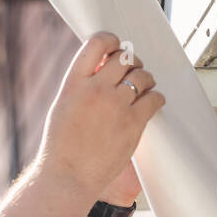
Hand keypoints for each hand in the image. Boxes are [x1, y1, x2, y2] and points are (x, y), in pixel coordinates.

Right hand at [36, 32, 163, 200]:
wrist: (67, 177)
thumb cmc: (61, 147)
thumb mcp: (62, 106)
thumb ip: (81, 85)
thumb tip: (103, 67)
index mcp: (74, 83)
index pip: (97, 44)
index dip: (111, 40)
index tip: (116, 46)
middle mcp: (95, 90)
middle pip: (125, 58)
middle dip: (132, 62)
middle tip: (133, 71)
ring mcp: (115, 105)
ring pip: (143, 76)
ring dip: (146, 80)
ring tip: (142, 89)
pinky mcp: (132, 123)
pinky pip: (154, 99)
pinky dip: (155, 99)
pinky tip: (150, 104)